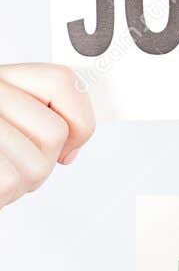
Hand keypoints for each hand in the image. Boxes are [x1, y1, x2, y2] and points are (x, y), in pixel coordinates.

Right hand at [0, 63, 93, 209]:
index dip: (79, 119)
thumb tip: (76, 137)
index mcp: (0, 78)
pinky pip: (11, 180)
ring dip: (23, 180)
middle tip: (14, 159)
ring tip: (1, 169)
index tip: (69, 141)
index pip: (63, 81)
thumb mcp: (13, 120)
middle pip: (54, 132)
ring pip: (38, 164)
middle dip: (44, 158)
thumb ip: (41, 115)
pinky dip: (5, 191)